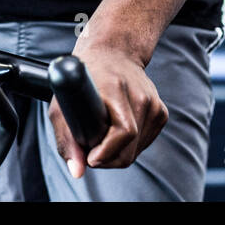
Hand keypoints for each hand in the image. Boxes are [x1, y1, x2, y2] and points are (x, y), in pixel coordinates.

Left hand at [48, 41, 166, 177]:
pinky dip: (129, 145)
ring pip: (136, 151)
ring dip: (117, 152)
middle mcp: (141, 95)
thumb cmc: (86, 80)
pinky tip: (117, 129)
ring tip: (102, 135)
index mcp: (117, 87)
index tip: (90, 157)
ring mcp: (154, 103)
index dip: (107, 151)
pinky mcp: (161, 112)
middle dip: (107, 158)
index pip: (124, 131)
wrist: (114, 53)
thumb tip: (76, 171)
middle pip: (129, 149)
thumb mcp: (64, 104)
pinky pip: (143, 143)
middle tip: (90, 151)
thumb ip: (67, 139)